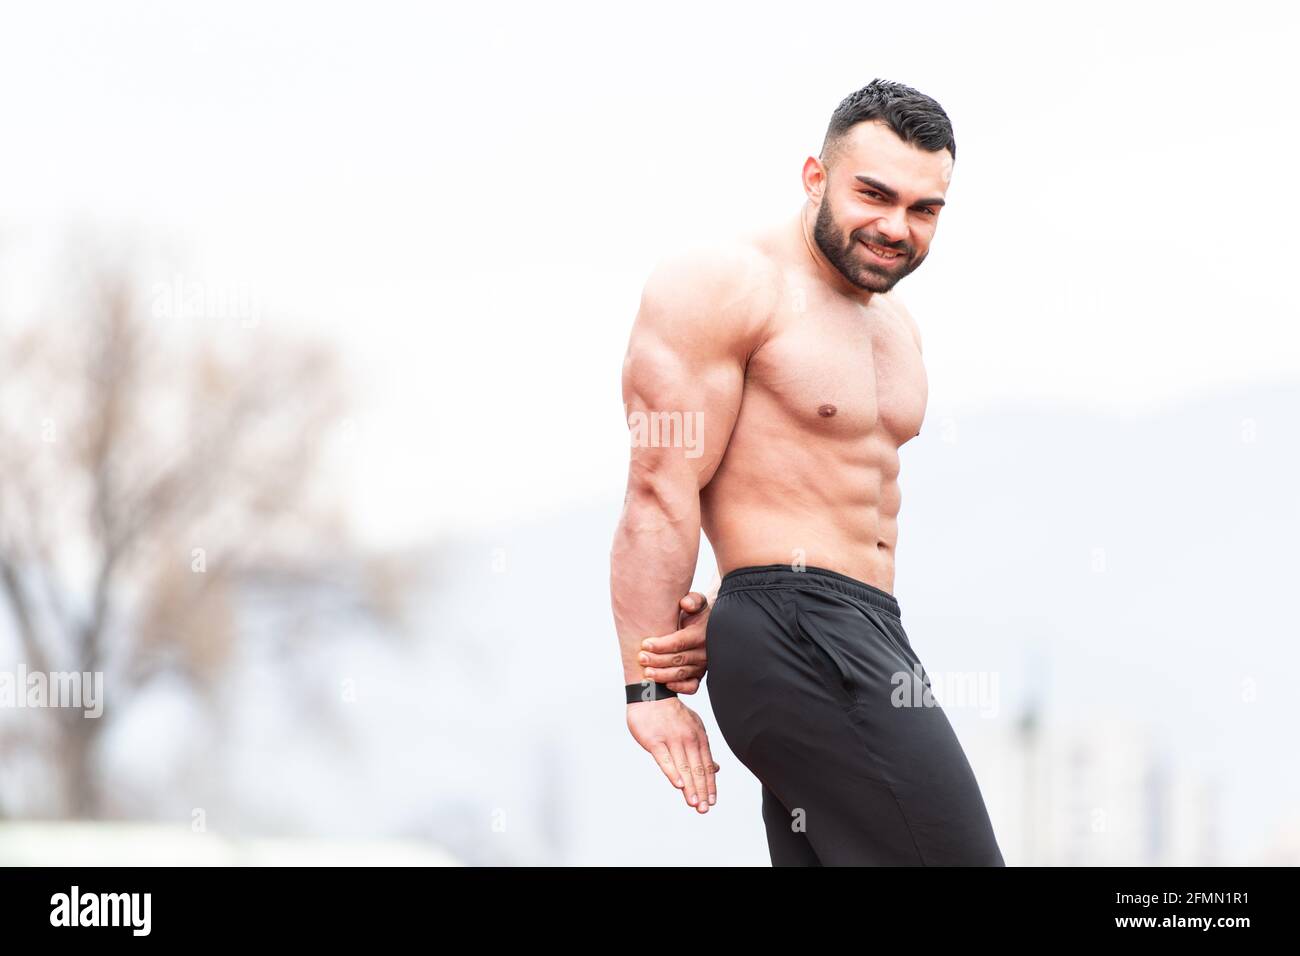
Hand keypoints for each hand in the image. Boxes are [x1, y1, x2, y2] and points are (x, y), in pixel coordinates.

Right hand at [626, 696, 718, 811]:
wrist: (651, 694)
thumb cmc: (672, 714)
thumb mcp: (693, 728)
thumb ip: (703, 750)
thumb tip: (716, 769)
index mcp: (699, 738)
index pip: (706, 766)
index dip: (710, 785)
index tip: (712, 801)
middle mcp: (688, 739)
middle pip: (697, 769)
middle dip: (702, 791)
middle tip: (704, 809)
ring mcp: (671, 739)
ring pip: (683, 767)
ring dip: (690, 787)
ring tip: (694, 804)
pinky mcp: (654, 740)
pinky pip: (665, 759)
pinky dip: (672, 772)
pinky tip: (678, 785)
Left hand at [638, 591, 709, 693]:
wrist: (707, 625)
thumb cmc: (696, 614)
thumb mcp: (697, 602)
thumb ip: (693, 600)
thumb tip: (686, 604)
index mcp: (701, 634)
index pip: (680, 642)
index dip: (662, 645)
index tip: (645, 644)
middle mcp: (704, 652)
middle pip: (678, 659)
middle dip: (657, 660)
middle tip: (641, 658)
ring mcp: (702, 665)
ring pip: (682, 674)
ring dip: (663, 675)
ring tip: (647, 673)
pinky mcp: (699, 675)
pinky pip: (691, 686)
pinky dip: (679, 687)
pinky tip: (665, 685)